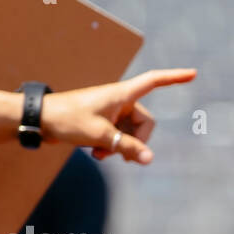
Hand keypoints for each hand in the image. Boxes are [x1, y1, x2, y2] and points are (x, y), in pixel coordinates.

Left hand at [39, 67, 196, 163]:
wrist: (40, 120)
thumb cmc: (67, 120)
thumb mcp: (100, 136)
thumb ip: (126, 148)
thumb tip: (149, 159)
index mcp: (121, 94)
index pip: (154, 81)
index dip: (174, 77)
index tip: (193, 74)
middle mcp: (120, 101)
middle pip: (145, 124)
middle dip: (136, 142)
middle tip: (118, 155)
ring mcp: (112, 112)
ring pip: (131, 134)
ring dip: (120, 148)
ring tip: (100, 155)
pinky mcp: (103, 123)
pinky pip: (119, 137)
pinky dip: (111, 148)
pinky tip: (96, 154)